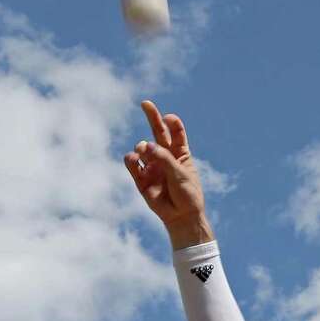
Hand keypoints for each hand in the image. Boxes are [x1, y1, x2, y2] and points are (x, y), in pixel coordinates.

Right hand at [123, 99, 212, 248]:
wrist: (181, 217)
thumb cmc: (187, 195)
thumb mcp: (180, 174)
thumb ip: (164, 158)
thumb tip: (146, 145)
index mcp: (180, 153)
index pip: (176, 133)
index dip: (172, 123)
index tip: (169, 118)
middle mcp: (165, 157)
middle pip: (157, 132)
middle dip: (152, 117)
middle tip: (145, 103)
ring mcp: (153, 166)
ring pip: (143, 147)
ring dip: (143, 147)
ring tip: (146, 153)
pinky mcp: (142, 178)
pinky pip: (132, 163)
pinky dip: (131, 159)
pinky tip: (135, 158)